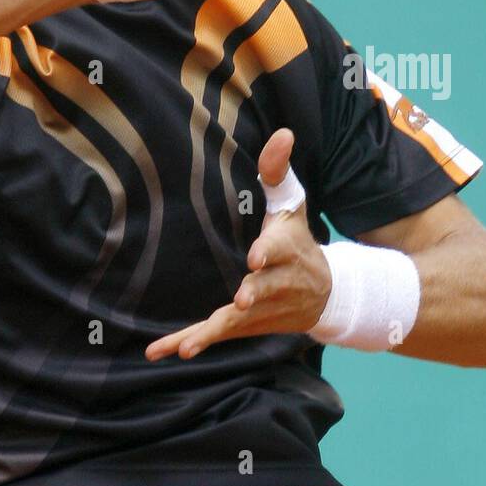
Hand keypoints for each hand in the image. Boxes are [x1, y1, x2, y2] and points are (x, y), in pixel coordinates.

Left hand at [144, 128, 331, 360]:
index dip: (270, 252)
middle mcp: (276, 282)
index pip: (281, 249)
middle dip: (253, 295)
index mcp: (287, 249)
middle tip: (241, 299)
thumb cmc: (298, 241)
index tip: (257, 256)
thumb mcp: (292, 203)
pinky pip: (216, 335)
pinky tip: (159, 352)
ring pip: (238, 321)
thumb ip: (278, 171)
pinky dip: (189, 342)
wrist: (326, 294)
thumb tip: (283, 133)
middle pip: (264, 289)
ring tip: (190, 346)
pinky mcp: (244, 325)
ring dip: (214, 331)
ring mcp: (260, 308)